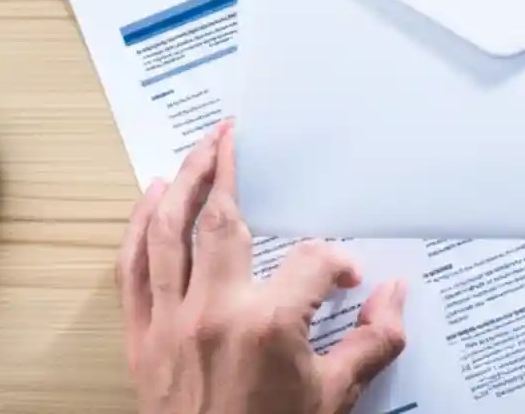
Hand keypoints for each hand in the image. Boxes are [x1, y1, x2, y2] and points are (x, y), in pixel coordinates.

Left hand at [116, 121, 407, 413]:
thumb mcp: (335, 399)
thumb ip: (373, 343)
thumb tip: (393, 297)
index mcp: (268, 325)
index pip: (314, 262)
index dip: (339, 263)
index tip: (349, 279)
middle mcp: (214, 312)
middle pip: (221, 220)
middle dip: (225, 169)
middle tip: (230, 136)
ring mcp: (171, 323)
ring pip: (167, 234)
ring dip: (179, 184)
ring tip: (192, 151)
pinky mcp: (142, 341)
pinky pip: (132, 270)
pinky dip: (137, 230)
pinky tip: (148, 203)